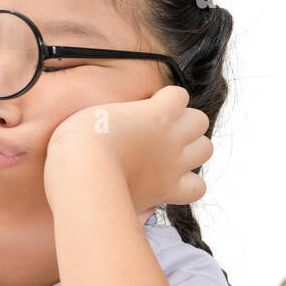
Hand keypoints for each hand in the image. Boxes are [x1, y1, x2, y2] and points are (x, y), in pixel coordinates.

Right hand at [44, 85, 213, 216]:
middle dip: (184, 124)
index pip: (179, 95)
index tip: (146, 110)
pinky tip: (168, 183)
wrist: (82, 174)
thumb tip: (126, 121)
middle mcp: (172, 136)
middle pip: (199, 120)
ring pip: (206, 149)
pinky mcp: (167, 190)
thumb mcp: (95, 114)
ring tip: (169, 155)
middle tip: (159, 132)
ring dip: (191, 150)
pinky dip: (188, 185)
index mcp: (158, 112)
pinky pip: (197, 188)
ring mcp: (173, 164)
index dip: (164, 100)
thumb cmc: (79, 140)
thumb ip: (120, 116)